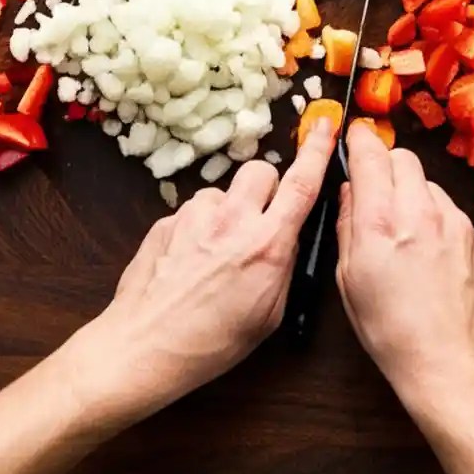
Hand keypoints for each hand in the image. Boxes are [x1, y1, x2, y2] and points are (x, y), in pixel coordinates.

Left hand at [54, 120, 335, 429]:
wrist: (146, 346)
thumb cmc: (213, 342)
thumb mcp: (270, 314)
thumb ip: (283, 266)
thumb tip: (288, 240)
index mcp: (266, 244)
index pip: (301, 184)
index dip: (318, 151)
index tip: (327, 126)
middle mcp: (232, 220)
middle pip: (260, 170)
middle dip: (266, 188)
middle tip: (260, 218)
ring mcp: (194, 216)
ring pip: (223, 192)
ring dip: (227, 212)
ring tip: (215, 254)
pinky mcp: (165, 221)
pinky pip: (193, 212)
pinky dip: (198, 229)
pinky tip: (190, 263)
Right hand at [335, 122, 473, 420]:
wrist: (447, 360)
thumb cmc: (388, 328)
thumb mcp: (348, 278)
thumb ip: (347, 224)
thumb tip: (351, 190)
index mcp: (381, 221)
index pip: (371, 153)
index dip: (359, 140)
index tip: (353, 138)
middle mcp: (421, 210)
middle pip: (404, 158)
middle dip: (385, 165)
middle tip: (373, 191)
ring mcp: (455, 222)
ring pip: (427, 182)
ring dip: (410, 192)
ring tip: (400, 231)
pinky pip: (448, 209)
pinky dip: (433, 216)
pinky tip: (426, 251)